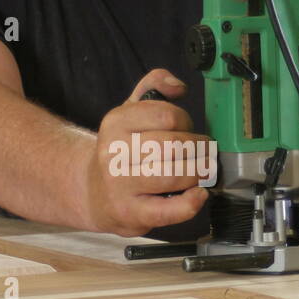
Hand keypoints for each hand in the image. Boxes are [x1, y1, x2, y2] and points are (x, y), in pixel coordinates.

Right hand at [86, 68, 212, 235]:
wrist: (94, 193)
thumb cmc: (121, 152)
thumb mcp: (130, 112)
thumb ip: (154, 86)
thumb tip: (178, 87)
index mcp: (115, 123)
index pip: (167, 116)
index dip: (186, 122)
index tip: (186, 129)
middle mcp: (113, 153)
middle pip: (174, 146)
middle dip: (199, 148)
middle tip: (204, 152)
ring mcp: (120, 185)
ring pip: (174, 175)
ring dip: (199, 172)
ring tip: (204, 170)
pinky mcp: (130, 213)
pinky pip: (168, 209)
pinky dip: (191, 203)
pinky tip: (199, 194)